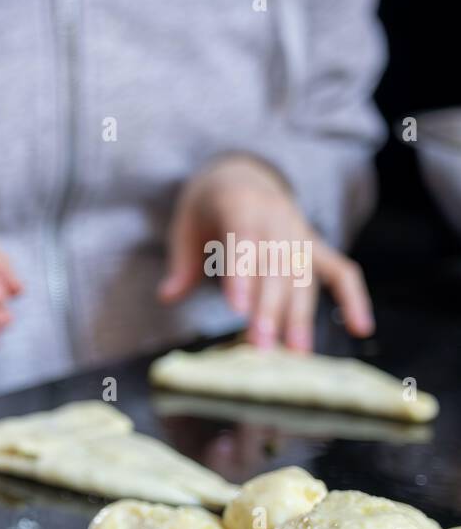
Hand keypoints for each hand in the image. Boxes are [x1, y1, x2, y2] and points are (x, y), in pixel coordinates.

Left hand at [159, 154, 374, 350]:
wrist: (242, 174)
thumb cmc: (208, 207)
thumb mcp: (186, 225)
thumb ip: (181, 263)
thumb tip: (167, 296)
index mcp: (240, 203)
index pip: (243, 240)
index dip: (242, 274)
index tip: (237, 310)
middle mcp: (277, 215)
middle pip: (276, 266)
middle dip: (269, 308)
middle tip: (261, 346)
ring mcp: (301, 232)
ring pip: (304, 275)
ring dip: (300, 315)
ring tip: (295, 354)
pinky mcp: (316, 246)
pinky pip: (342, 271)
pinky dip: (354, 298)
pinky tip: (362, 328)